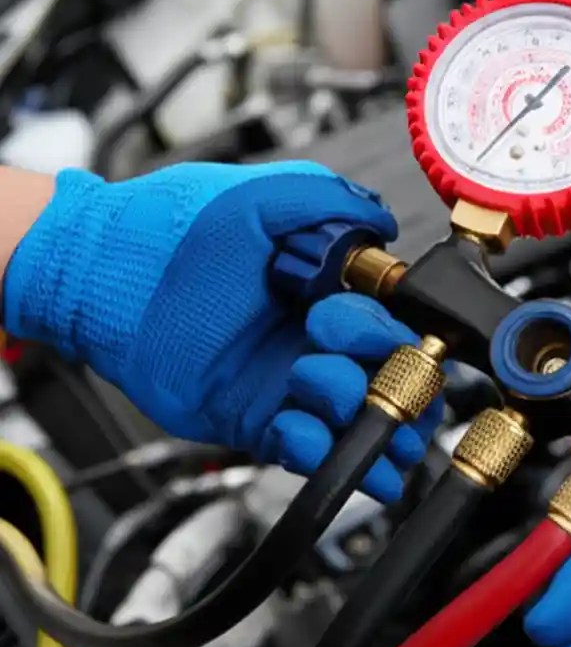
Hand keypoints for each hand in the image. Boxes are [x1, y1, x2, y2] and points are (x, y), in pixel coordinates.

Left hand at [1, 162, 435, 500]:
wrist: (98, 271)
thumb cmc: (170, 228)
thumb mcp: (258, 197)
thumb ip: (329, 199)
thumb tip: (386, 221)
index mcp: (328, 292)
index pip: (396, 328)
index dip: (393, 334)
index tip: (360, 322)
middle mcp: (316, 341)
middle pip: (393, 384)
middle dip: (395, 387)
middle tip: (359, 372)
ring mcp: (287, 383)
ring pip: (358, 424)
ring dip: (357, 417)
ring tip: (315, 387)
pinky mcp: (252, 419)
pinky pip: (303, 449)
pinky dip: (313, 447)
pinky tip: (295, 424)